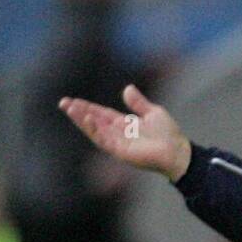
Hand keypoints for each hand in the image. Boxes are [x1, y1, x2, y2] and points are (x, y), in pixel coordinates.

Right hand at [58, 85, 191, 181]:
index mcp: (124, 125)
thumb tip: (127, 88)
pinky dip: (95, 130)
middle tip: (63, 102)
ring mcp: (119, 144)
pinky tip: (87, 119)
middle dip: (79, 112)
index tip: (72, 100)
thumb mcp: (152, 112)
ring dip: (82, 120)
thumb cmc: (169, 135)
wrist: (178, 152)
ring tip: (70, 108)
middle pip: (94, 122)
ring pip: (96, 131)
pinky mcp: (122, 152)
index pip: (101, 114)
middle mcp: (119, 135)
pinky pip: (105, 140)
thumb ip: (138, 103)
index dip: (87, 107)